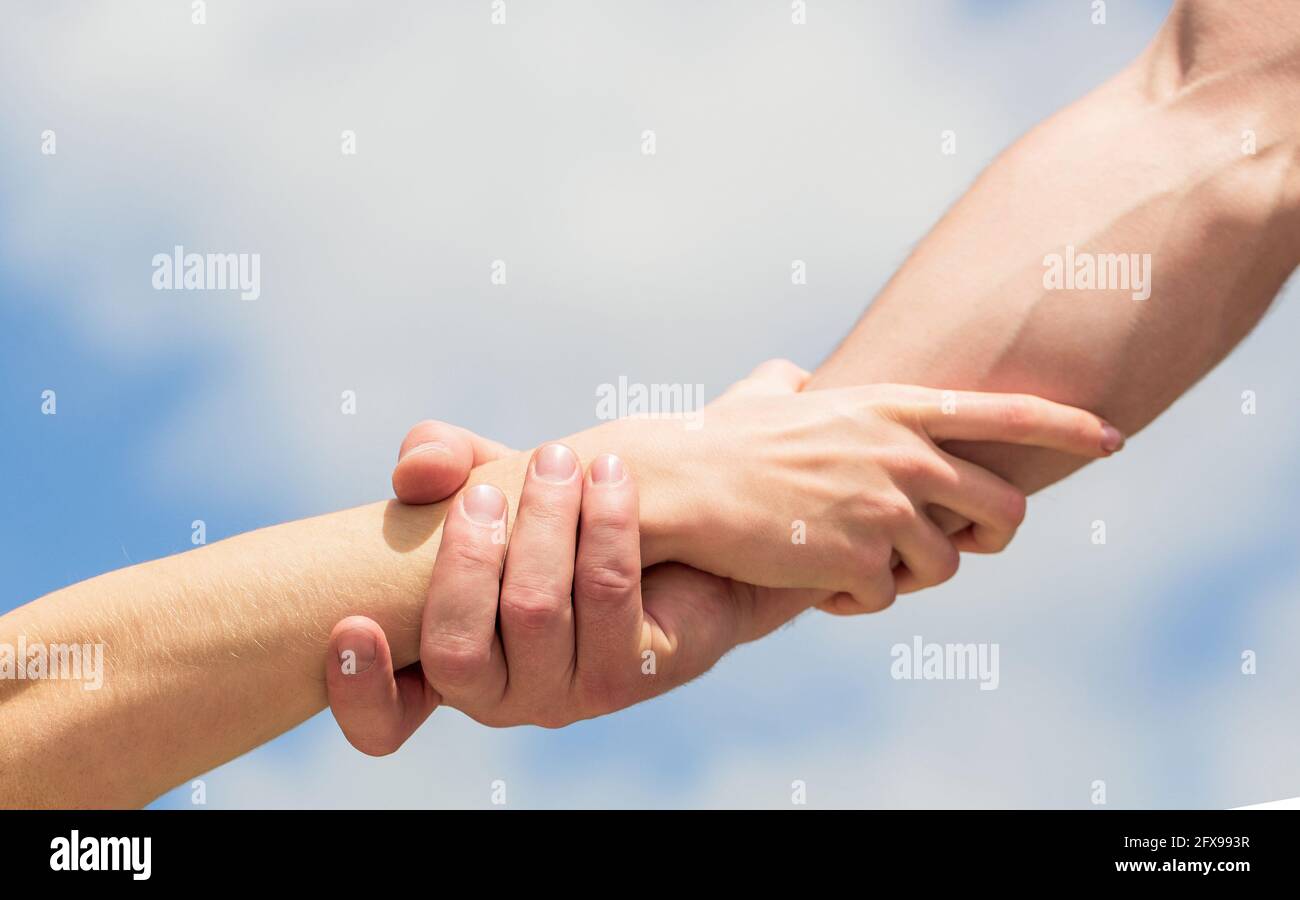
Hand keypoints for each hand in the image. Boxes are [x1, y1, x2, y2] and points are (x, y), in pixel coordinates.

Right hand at [326, 421, 817, 748]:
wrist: (679, 542)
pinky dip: (605, 523)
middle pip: (458, 651)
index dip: (360, 689)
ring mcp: (563, 695)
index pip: (384, 722)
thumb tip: (418, 468)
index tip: (354, 624)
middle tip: (488, 493)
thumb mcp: (489, 478)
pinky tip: (612, 476)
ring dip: (544, 522)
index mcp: (441, 664)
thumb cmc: (558, 518)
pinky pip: (607, 592)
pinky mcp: (629, 674)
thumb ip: (439, 461)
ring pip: (535, 612)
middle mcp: (496, 696)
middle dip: (467, 557)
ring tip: (558, 461)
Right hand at [651, 359, 1123, 611]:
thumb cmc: (719, 439)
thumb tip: (791, 376)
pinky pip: (885, 598)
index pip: (1009, 414)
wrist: (683, 483)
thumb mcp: (768, 395)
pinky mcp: (861, 558)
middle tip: (944, 544)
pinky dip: (853, 600)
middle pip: (1005, 511)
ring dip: (902, 575)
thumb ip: (795, 383)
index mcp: (895, 407)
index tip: (1111, 437)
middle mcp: (905, 453)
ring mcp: (886, 506)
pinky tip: (813, 582)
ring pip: (944, 568)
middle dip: (983, 538)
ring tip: (847, 563)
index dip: (1070, 425)